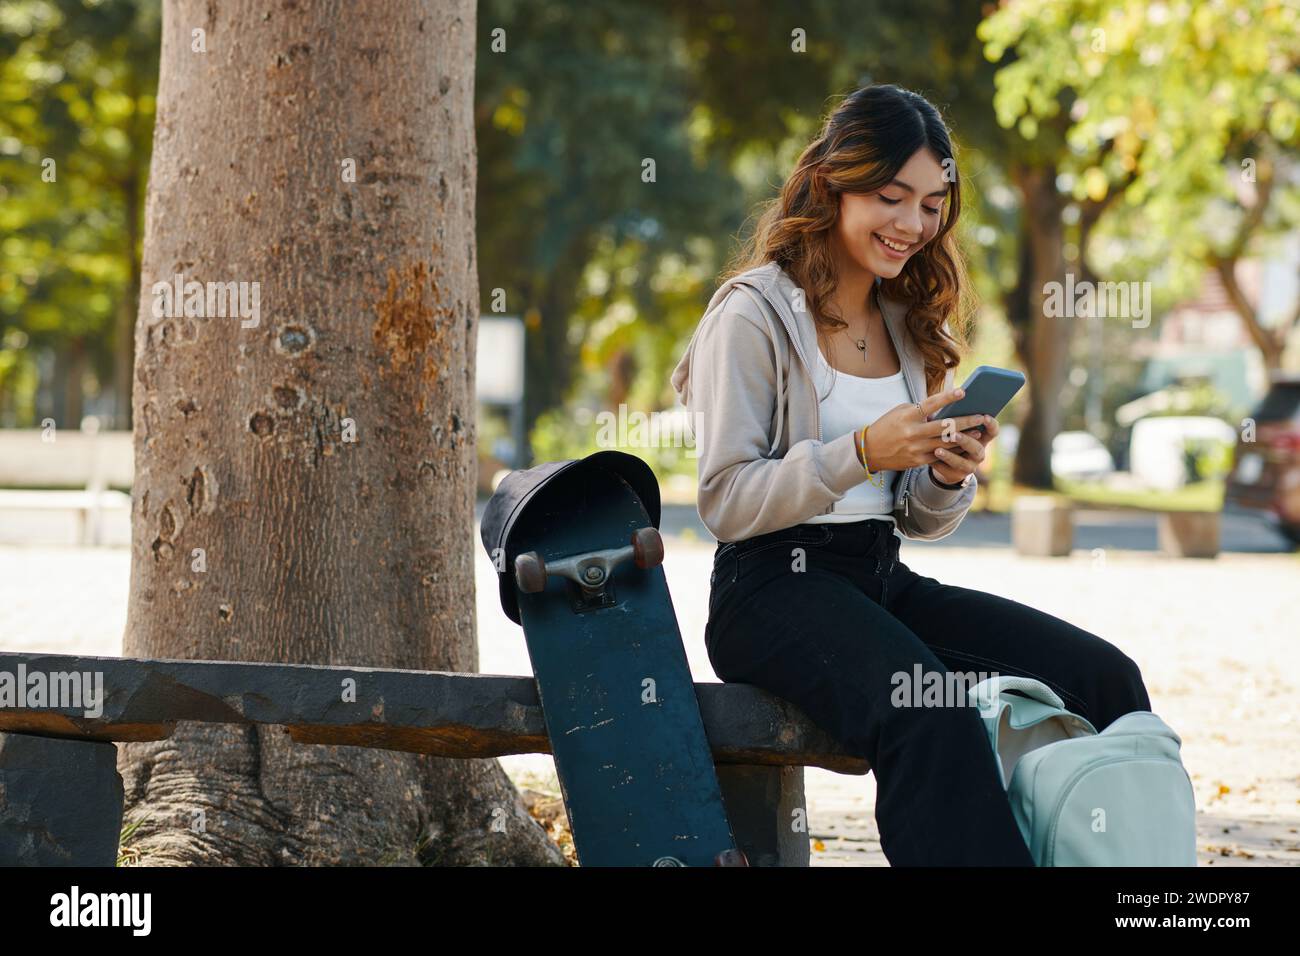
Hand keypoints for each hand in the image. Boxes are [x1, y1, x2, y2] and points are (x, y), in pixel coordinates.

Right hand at [860, 387, 986, 472]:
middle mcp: (913, 432)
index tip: (964, 392)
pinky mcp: (918, 461)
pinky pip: (940, 455)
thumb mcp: (900, 412)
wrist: (869, 451)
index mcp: (908, 416)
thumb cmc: (887, 426)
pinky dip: (953, 450)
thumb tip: (942, 409)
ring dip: (965, 437)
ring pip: (946, 443)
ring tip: (979, 432)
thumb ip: (920, 410)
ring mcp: (916, 448)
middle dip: (966, 421)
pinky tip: (964, 446)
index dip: (948, 397)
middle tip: (981, 416)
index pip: (931, 404)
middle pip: (945, 426)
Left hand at [930, 413, 999, 484]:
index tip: (984, 417)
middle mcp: (979, 453)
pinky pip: (948, 470)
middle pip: (977, 448)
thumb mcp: (954, 428)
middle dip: (966, 441)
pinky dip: (939, 464)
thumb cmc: (951, 437)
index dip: (991, 425)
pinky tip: (930, 458)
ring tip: (937, 450)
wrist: (945, 462)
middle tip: (954, 434)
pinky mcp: (957, 475)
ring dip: (950, 456)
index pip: (993, 431)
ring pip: (962, 463)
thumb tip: (943, 404)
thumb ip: (954, 419)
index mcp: (982, 438)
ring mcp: (970, 466)